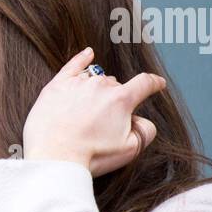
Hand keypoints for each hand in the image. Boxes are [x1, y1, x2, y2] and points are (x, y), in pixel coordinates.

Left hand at [21, 47, 166, 176]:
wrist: (54, 157)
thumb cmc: (91, 155)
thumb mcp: (130, 149)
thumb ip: (145, 130)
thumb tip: (140, 120)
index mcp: (121, 99)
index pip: (144, 83)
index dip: (153, 83)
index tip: (157, 84)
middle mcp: (100, 86)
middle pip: (115, 85)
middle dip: (116, 99)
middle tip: (105, 122)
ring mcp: (77, 83)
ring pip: (95, 79)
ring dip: (98, 89)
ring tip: (90, 109)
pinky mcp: (56, 86)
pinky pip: (72, 66)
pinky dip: (82, 59)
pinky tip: (88, 54)